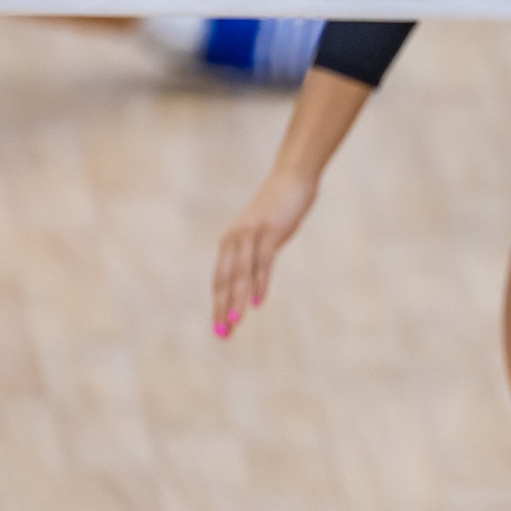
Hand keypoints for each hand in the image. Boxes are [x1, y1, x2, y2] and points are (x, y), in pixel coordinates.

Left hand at [211, 170, 317, 337]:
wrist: (292, 177)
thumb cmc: (279, 206)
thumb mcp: (263, 231)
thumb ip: (255, 251)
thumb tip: (254, 274)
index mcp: (230, 241)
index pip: (220, 279)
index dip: (219, 304)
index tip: (219, 328)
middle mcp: (235, 239)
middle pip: (225, 280)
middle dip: (223, 308)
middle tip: (222, 334)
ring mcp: (252, 234)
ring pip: (241, 274)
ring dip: (237, 300)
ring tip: (234, 323)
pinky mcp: (271, 231)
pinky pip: (263, 262)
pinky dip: (260, 283)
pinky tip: (258, 302)